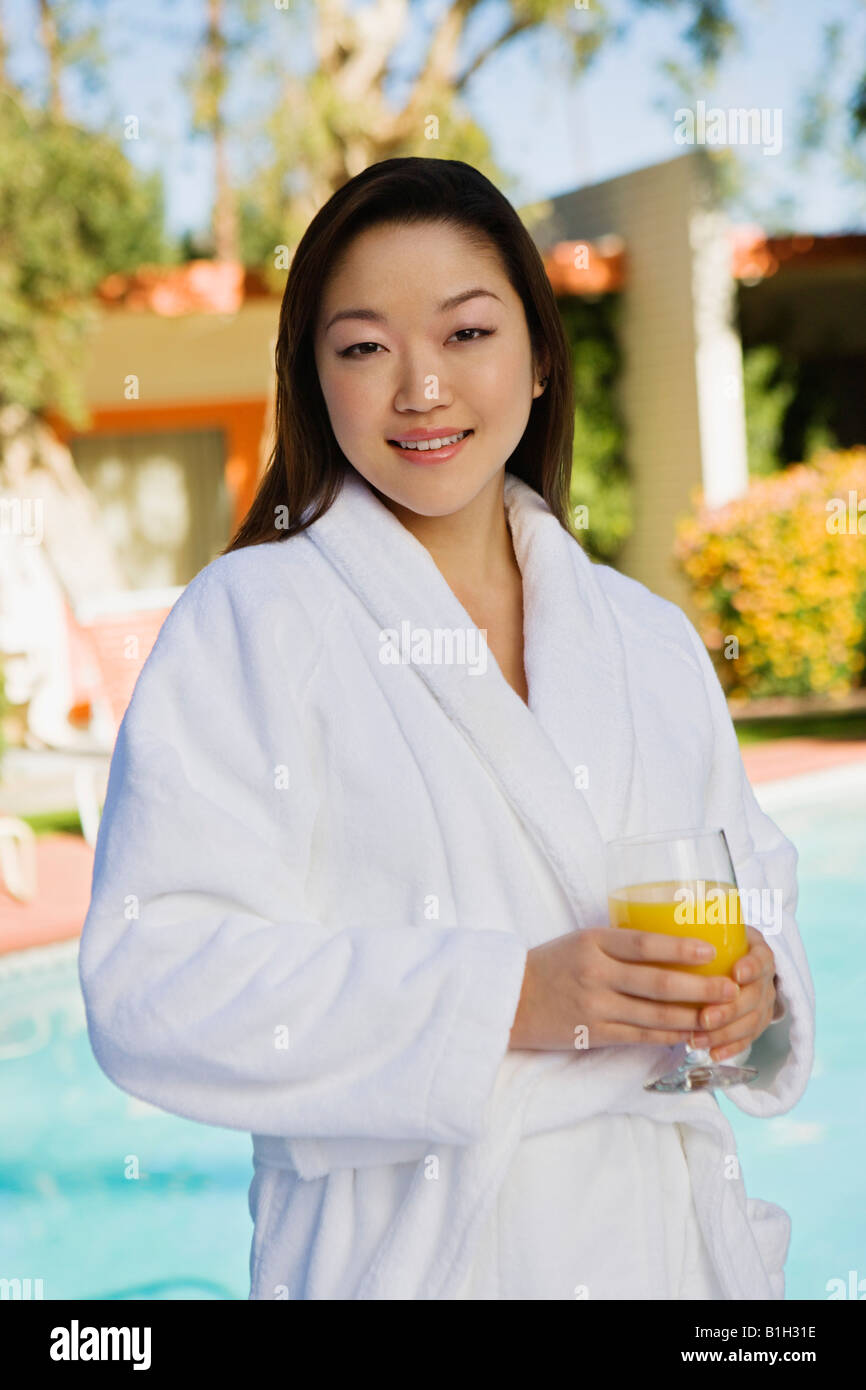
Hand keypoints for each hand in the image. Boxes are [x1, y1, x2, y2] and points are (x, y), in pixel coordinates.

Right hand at [508, 925, 744, 1051]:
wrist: (510, 1000)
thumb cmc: (550, 965)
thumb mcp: (580, 941)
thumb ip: (617, 945)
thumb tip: (670, 947)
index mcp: (592, 942)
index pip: (644, 944)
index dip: (680, 948)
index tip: (711, 951)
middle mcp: (595, 973)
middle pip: (657, 982)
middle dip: (699, 987)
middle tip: (729, 988)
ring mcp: (595, 1007)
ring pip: (654, 1015)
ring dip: (691, 1016)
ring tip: (719, 1015)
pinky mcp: (594, 1034)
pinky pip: (640, 1036)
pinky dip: (668, 1036)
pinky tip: (690, 1033)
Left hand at [688, 925, 777, 1060]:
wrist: (737, 960)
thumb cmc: (714, 941)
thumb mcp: (710, 928)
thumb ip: (690, 927)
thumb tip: (647, 921)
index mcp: (755, 950)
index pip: (762, 958)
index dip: (752, 966)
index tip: (736, 973)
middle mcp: (763, 977)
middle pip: (755, 997)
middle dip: (730, 1010)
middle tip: (705, 1017)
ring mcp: (762, 1002)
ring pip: (751, 1022)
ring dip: (725, 1034)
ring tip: (697, 1040)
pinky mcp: (756, 1022)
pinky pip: (748, 1039)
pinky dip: (730, 1048)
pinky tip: (712, 1054)